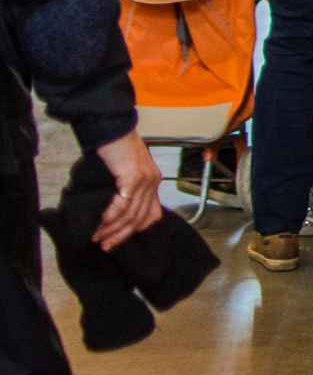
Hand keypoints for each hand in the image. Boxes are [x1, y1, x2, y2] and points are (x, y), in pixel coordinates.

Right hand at [90, 131, 162, 251]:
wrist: (112, 127)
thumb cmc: (115, 147)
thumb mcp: (125, 170)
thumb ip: (125, 187)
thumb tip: (113, 207)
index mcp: (153, 181)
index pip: (151, 213)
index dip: (135, 229)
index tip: (119, 239)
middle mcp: (153, 182)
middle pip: (140, 218)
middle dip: (122, 235)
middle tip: (106, 246)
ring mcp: (145, 180)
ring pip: (131, 214)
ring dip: (113, 229)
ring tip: (98, 238)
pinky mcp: (133, 177)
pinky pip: (123, 204)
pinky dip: (111, 216)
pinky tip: (100, 224)